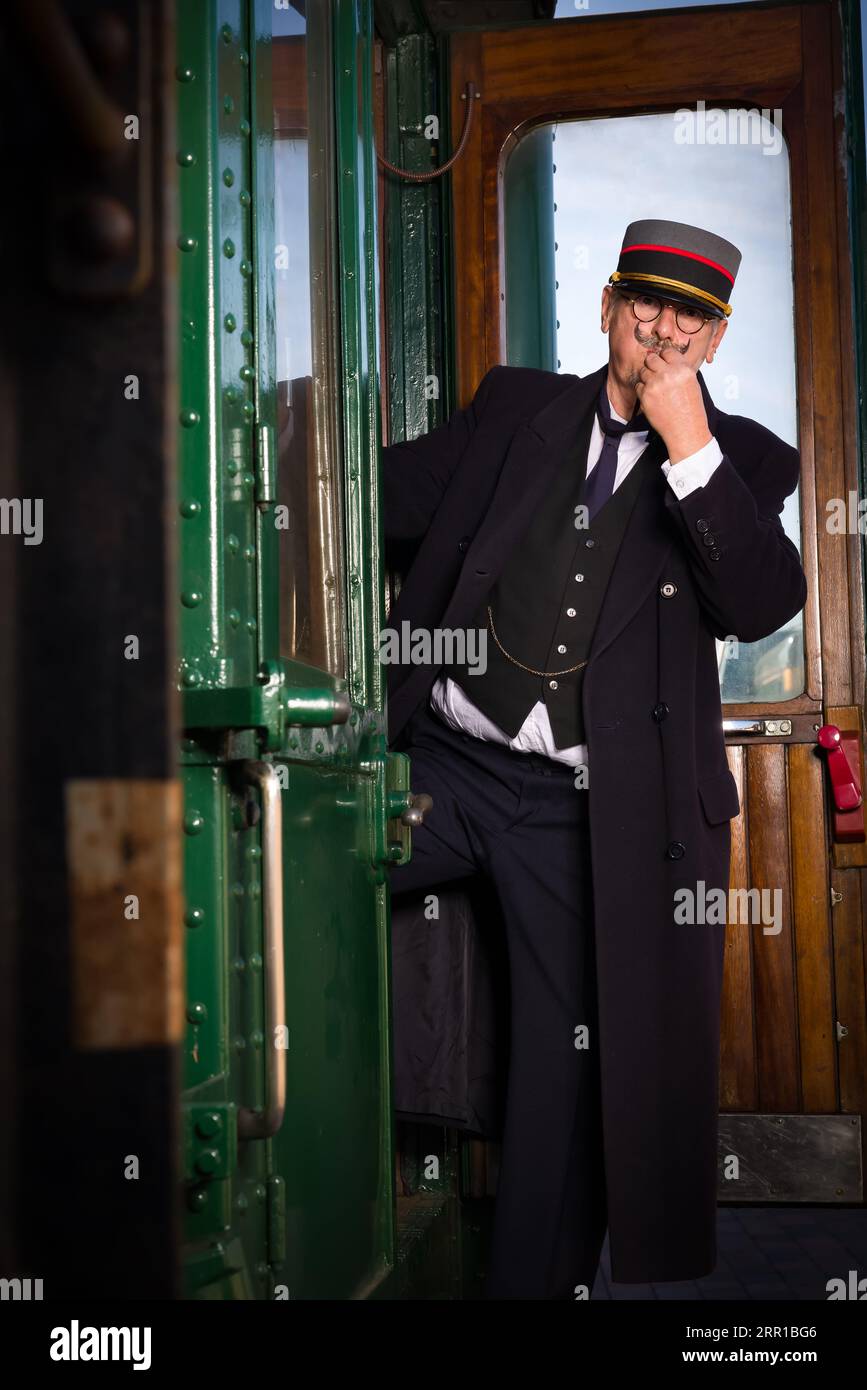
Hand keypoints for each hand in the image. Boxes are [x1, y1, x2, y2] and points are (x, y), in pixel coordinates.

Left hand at [634, 348, 711, 463]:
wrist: (686, 430)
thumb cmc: (691, 408)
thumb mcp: (691, 382)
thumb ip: (678, 369)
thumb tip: (663, 358)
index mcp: (683, 369)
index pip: (667, 351)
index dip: (664, 357)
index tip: (664, 364)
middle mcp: (669, 374)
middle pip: (651, 358)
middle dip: (652, 365)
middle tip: (657, 376)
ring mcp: (655, 384)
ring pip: (643, 371)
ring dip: (647, 378)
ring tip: (657, 390)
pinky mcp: (645, 396)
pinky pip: (638, 386)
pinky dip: (643, 391)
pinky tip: (653, 399)